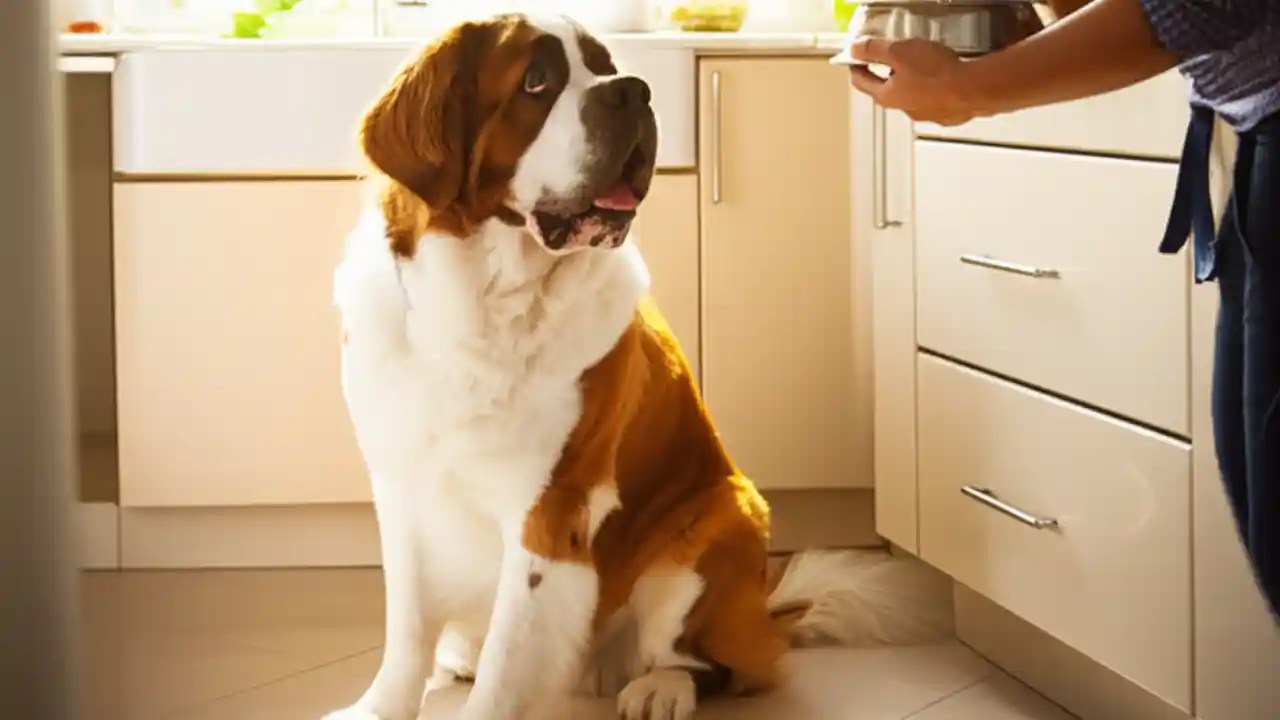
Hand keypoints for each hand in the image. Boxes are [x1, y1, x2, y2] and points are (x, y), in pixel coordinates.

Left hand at [846, 38, 979, 125]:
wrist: (972, 89)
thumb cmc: (936, 73)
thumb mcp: (898, 51)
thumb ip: (874, 50)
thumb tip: (856, 50)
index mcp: (888, 95)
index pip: (862, 82)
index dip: (856, 67)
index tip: (855, 61)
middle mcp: (904, 109)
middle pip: (887, 91)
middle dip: (884, 76)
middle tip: (886, 62)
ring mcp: (927, 114)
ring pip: (912, 97)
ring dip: (911, 84)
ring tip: (919, 67)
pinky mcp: (948, 114)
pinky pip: (936, 100)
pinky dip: (935, 90)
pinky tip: (943, 78)